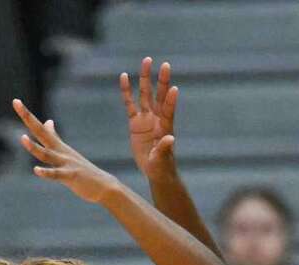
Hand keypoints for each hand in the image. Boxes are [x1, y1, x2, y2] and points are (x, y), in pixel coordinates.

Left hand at [13, 99, 117, 203]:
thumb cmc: (83, 170)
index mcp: (57, 146)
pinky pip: (56, 174)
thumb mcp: (66, 151)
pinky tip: (36, 170)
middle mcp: (60, 150)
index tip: (16, 101)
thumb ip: (54, 137)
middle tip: (16, 102)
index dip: (28, 115)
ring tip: (22, 138)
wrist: (103, 185)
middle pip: (41, 132)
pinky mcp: (71, 176)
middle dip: (28, 118)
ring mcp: (66, 163)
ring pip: (46, 154)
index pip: (39, 127)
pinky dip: (46, 172)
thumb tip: (47, 121)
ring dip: (34, 147)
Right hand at [120, 57, 177, 183]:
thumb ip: (165, 148)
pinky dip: (127, 91)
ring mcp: (146, 118)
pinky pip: (129, 104)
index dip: (171, 101)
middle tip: (165, 65)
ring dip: (146, 78)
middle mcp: (157, 118)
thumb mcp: (162, 159)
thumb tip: (170, 139)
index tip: (174, 89)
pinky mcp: (135, 122)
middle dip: (162, 81)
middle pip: (159, 95)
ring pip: (145, 94)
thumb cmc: (161, 166)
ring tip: (147, 61)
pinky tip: (124, 77)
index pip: (168, 111)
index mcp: (165, 127)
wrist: (154, 169)